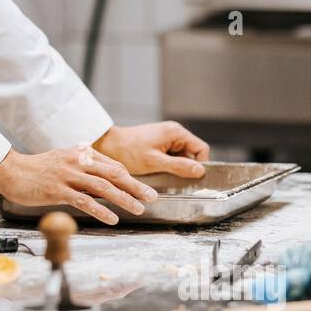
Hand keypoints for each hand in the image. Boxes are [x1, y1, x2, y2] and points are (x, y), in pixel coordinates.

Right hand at [0, 145, 156, 225]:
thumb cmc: (36, 168)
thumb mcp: (63, 158)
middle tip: (151, 197)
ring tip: (138, 208)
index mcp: (81, 153)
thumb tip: (98, 168)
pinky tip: (112, 218)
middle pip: (113, 174)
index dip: (129, 177)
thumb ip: (81, 162)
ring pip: (103, 187)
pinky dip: (101, 210)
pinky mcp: (58, 190)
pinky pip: (85, 201)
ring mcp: (68, 175)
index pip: (112, 165)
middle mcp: (78, 161)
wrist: (12, 171)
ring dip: (124, 198)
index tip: (141, 188)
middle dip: (135, 186)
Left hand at [92, 121, 209, 177]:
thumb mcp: (156, 162)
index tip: (191, 177)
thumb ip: (180, 166)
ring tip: (161, 172)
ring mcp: (166, 137)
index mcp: (176, 132)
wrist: (108, 145)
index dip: (200, 164)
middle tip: (173, 178)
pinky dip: (167, 164)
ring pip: (181, 156)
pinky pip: (171, 155)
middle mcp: (173, 132)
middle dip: (185, 167)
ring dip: (175, 166)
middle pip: (192, 153)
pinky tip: (157, 169)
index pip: (201, 149)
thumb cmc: (128, 151)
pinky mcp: (158, 142)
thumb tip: (200, 171)